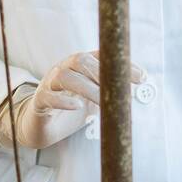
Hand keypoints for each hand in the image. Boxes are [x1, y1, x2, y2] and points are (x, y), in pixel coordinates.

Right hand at [0, 50, 145, 149]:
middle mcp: (64, 69)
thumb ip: (111, 97)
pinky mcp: (39, 101)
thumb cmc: (70, 110)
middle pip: (80, 60)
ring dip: (86, 87)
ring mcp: (49, 83)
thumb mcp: (94, 101)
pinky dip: (62, 100)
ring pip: (65, 76)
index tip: (142, 78)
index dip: (120, 64)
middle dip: (102, 72)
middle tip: (120, 89)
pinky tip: (76, 106)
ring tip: (101, 102)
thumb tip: (135, 101)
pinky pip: (48, 96)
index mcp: (79, 66)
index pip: (100, 57)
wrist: (39, 125)